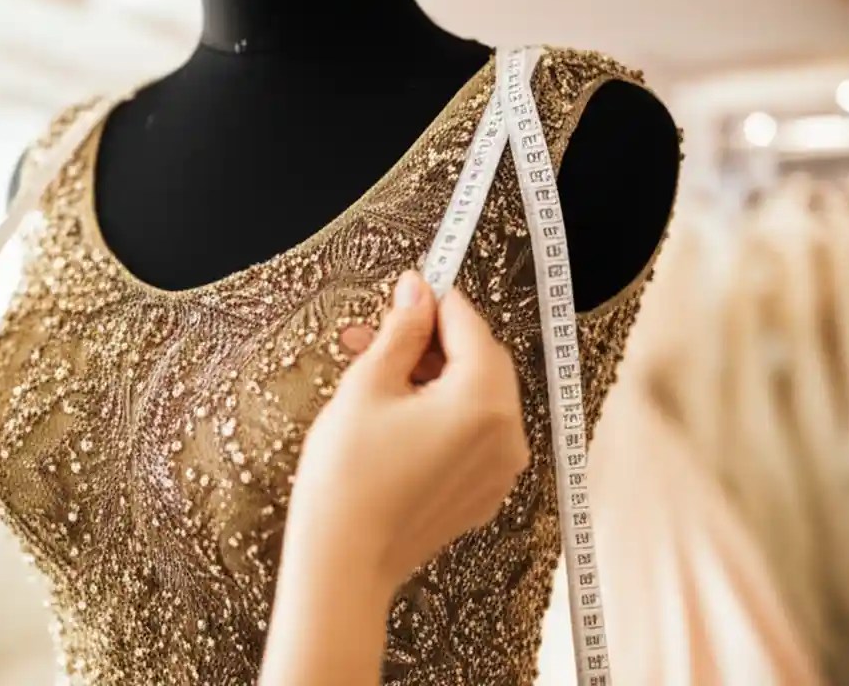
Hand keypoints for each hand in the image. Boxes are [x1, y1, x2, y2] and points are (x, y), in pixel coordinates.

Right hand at [285, 271, 529, 593]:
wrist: (342, 561)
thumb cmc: (349, 478)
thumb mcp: (368, 385)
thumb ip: (400, 332)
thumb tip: (417, 293)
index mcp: (483, 401)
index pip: (469, 326)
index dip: (434, 302)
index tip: (407, 288)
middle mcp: (506, 435)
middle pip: (479, 362)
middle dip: (429, 341)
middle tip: (376, 332)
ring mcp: (499, 469)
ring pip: (473, 399)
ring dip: (430, 376)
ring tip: (372, 372)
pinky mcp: (482, 492)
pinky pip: (470, 435)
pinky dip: (438, 415)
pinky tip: (392, 413)